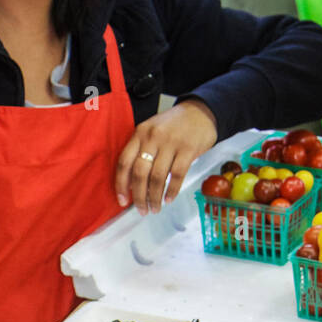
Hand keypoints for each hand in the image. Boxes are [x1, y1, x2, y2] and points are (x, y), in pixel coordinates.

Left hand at [115, 98, 218, 214]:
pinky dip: (171, 191)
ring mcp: (171, 143)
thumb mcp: (152, 131)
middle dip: (139, 196)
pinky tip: (169, 199)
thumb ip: (141, 151)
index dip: (121, 184)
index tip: (122, 200)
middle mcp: (153, 137)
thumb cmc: (174, 125)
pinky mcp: (188, 149)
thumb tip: (132, 183)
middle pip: (140, 173)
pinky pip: (177, 175)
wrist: (201, 111)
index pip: (124, 162)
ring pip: (157, 177)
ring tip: (155, 208)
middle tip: (142, 210)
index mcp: (140, 133)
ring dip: (155, 197)